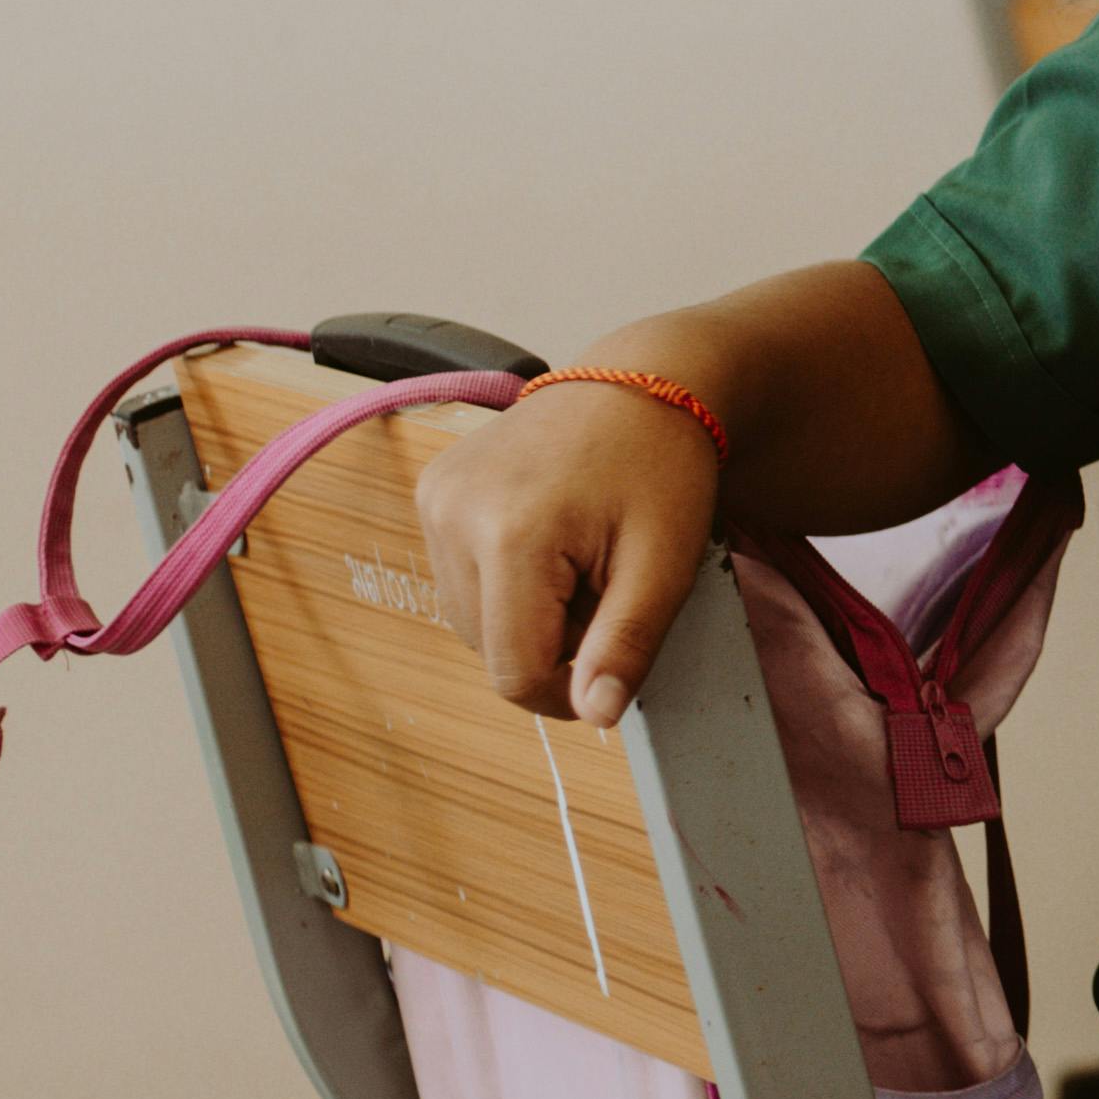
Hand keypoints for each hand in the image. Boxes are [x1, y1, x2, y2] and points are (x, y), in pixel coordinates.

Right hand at [417, 378, 722, 727]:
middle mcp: (454, 514)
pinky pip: (461, 578)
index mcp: (510, 534)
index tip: (610, 666)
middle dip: (553, 642)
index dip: (566, 691)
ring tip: (582, 560)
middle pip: (490, 649)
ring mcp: (436, 499)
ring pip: (471, 620)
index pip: (514, 672)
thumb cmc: (663, 466)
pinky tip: (551, 542)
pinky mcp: (433, 492)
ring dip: (529, 615)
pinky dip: (507, 582)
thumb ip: (626, 644)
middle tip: (608, 587)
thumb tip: (595, 715)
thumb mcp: (665, 563)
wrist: (643, 383)